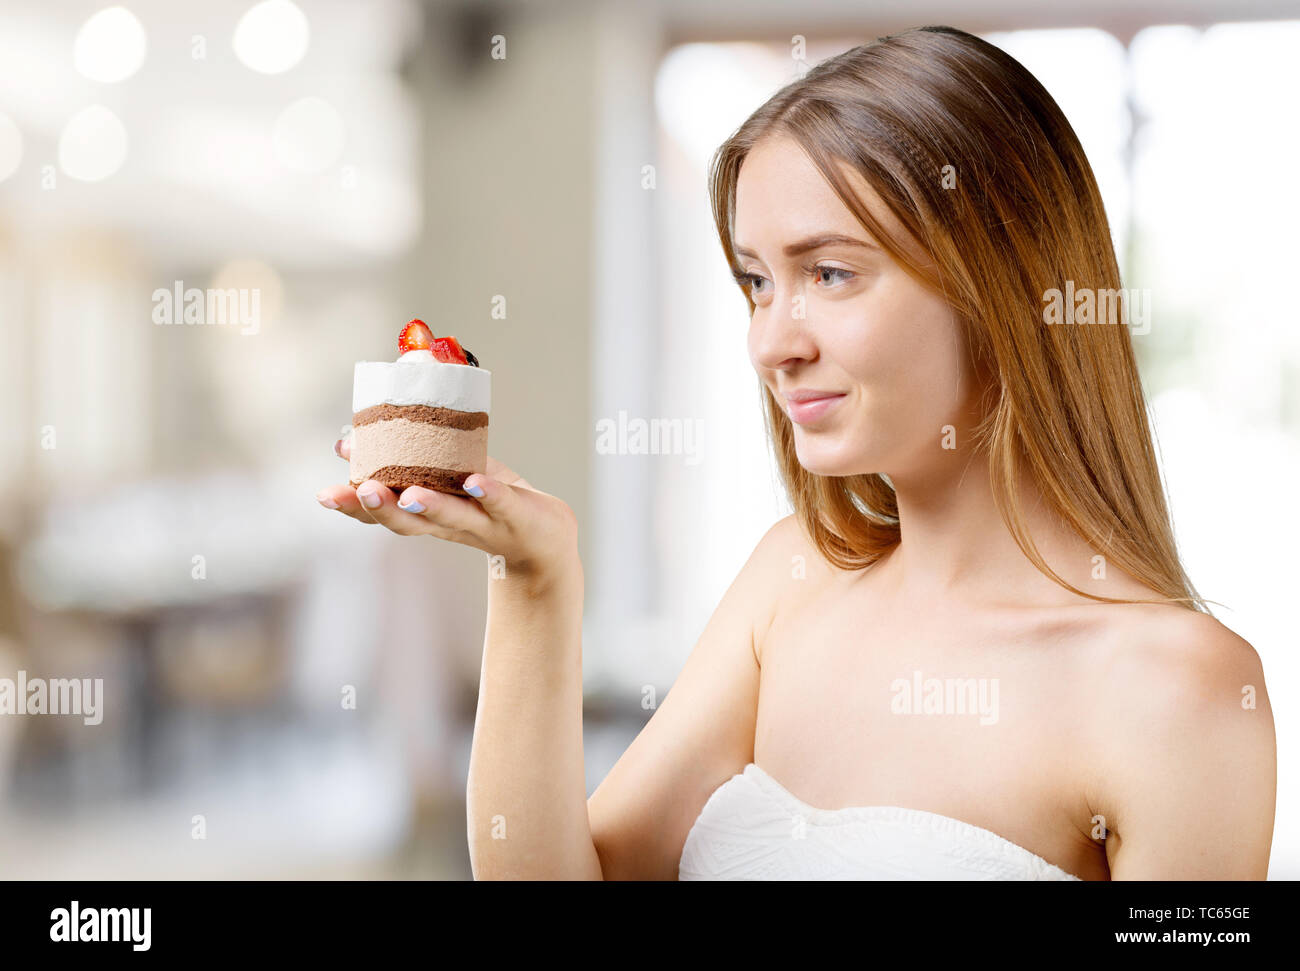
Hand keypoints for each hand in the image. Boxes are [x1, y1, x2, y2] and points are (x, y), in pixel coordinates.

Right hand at [316, 436, 578, 582]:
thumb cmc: (491, 504)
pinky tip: (476, 481)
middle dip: (379, 508)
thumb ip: (411, 455)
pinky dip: (488, 492)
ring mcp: (482, 520)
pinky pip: (501, 502)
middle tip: (357, 492)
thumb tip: (359, 431)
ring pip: (450, 516)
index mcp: (426, 513)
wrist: (546, 540)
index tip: (325, 495)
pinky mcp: (516, 514)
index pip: (383, 513)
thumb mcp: (447, 479)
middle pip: (407, 521)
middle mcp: (449, 523)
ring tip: (408, 495)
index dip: (354, 505)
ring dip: (428, 506)